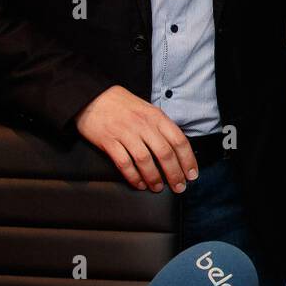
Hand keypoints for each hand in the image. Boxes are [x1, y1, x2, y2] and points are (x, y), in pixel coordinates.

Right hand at [75, 85, 197, 192]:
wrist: (93, 97)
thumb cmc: (123, 105)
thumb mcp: (148, 110)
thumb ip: (161, 127)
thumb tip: (177, 150)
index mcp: (156, 116)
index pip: (179, 140)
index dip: (188, 160)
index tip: (192, 174)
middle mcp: (143, 124)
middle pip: (164, 153)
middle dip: (174, 174)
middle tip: (179, 187)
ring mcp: (126, 133)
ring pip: (145, 160)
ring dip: (154, 178)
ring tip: (158, 188)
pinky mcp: (109, 141)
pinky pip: (124, 163)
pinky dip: (133, 176)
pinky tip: (139, 184)